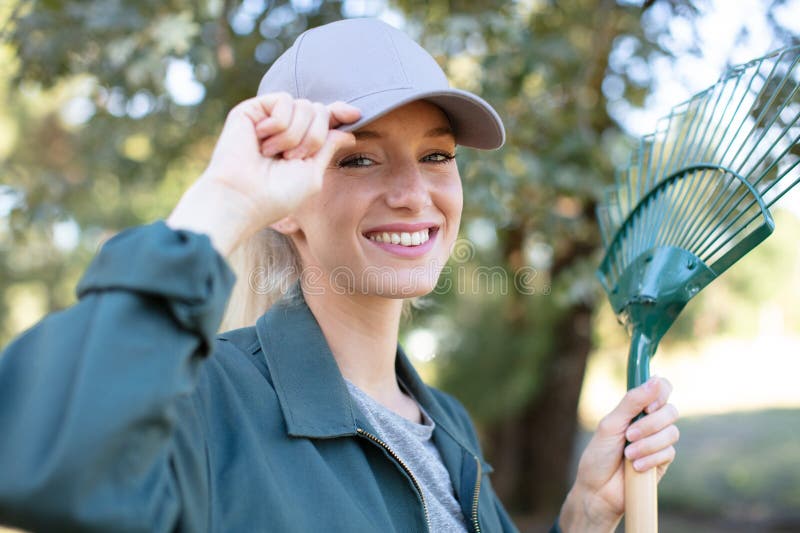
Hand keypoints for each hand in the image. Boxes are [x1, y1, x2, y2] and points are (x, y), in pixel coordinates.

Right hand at [167, 93, 359, 254]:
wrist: (244, 198)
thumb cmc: (276, 195)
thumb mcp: (312, 173)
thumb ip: (328, 148)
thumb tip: (348, 131)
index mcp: (300, 144)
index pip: (323, 119)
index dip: (339, 112)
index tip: (356, 114)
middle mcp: (285, 129)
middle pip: (319, 111)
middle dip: (314, 137)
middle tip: (292, 159)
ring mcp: (268, 118)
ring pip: (305, 106)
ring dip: (296, 135)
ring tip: (274, 154)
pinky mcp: (252, 110)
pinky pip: (284, 100)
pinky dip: (280, 124)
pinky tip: (262, 140)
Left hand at [559, 376, 679, 531]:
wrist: (598, 490)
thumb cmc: (599, 455)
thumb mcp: (611, 424)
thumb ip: (632, 402)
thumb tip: (656, 379)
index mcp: (636, 409)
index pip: (662, 389)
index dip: (661, 394)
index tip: (648, 406)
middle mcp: (650, 422)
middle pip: (671, 411)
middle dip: (650, 424)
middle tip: (628, 435)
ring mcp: (658, 442)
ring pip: (672, 433)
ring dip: (648, 444)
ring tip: (628, 454)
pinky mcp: (663, 461)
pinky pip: (669, 453)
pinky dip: (651, 458)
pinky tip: (635, 467)